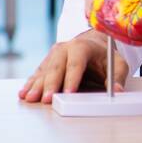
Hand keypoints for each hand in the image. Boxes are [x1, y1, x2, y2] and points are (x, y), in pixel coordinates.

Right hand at [18, 0, 135, 102]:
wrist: (93, 43)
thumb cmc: (105, 56)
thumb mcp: (117, 64)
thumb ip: (118, 78)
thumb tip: (117, 92)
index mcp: (82, 46)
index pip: (76, 63)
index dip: (72, 78)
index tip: (69, 93)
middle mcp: (65, 48)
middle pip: (56, 67)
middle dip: (51, 84)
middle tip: (47, 99)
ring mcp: (53, 55)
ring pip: (44, 71)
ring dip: (37, 86)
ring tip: (30, 98)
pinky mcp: (46, 62)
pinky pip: (37, 74)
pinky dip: (30, 84)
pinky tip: (23, 93)